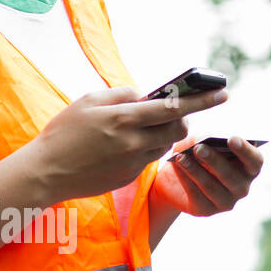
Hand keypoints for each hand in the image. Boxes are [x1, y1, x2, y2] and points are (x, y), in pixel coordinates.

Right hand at [27, 84, 227, 203]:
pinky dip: (145, 148)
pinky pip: (148, 159)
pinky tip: (124, 146)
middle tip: (174, 112)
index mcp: (124, 118)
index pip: (174, 106)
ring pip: (165, 145)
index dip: (202, 100)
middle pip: (177, 128)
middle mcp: (133, 141)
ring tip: (142, 128)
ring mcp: (133, 162)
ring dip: (163, 134)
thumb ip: (121, 94)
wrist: (47, 172)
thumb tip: (145, 94)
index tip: (223, 93)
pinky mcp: (129, 177)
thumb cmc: (64, 132)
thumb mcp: (88, 101)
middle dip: (182, 119)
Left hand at [151, 136, 262, 216]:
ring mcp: (226, 202)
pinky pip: (196, 194)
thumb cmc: (196, 155)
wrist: (175, 180)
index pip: (255, 161)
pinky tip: (176, 165)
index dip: (245, 151)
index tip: (231, 139)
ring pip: (211, 187)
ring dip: (195, 170)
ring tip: (181, 157)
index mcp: (249, 168)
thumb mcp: (198, 142)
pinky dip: (185, 178)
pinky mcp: (206, 210)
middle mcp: (242, 188)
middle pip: (232, 176)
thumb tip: (201, 141)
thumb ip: (202, 140)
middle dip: (214, 161)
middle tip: (198, 148)